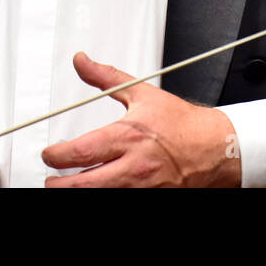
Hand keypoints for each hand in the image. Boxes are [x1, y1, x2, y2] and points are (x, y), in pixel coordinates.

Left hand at [42, 52, 241, 186]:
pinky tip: (98, 190)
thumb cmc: (181, 124)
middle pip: (83, 185)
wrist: (215, 148)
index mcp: (128, 137)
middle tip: (51, 180)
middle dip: (59, 186)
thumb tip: (81, 61)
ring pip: (99, 198)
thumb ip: (106, 78)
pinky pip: (119, 204)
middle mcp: (133, 167)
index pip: (80, 152)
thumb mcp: (142, 93)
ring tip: (69, 187)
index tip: (50, 154)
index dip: (56, 156)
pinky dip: (104, 198)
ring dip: (78, 193)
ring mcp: (142, 189)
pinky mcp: (151, 200)